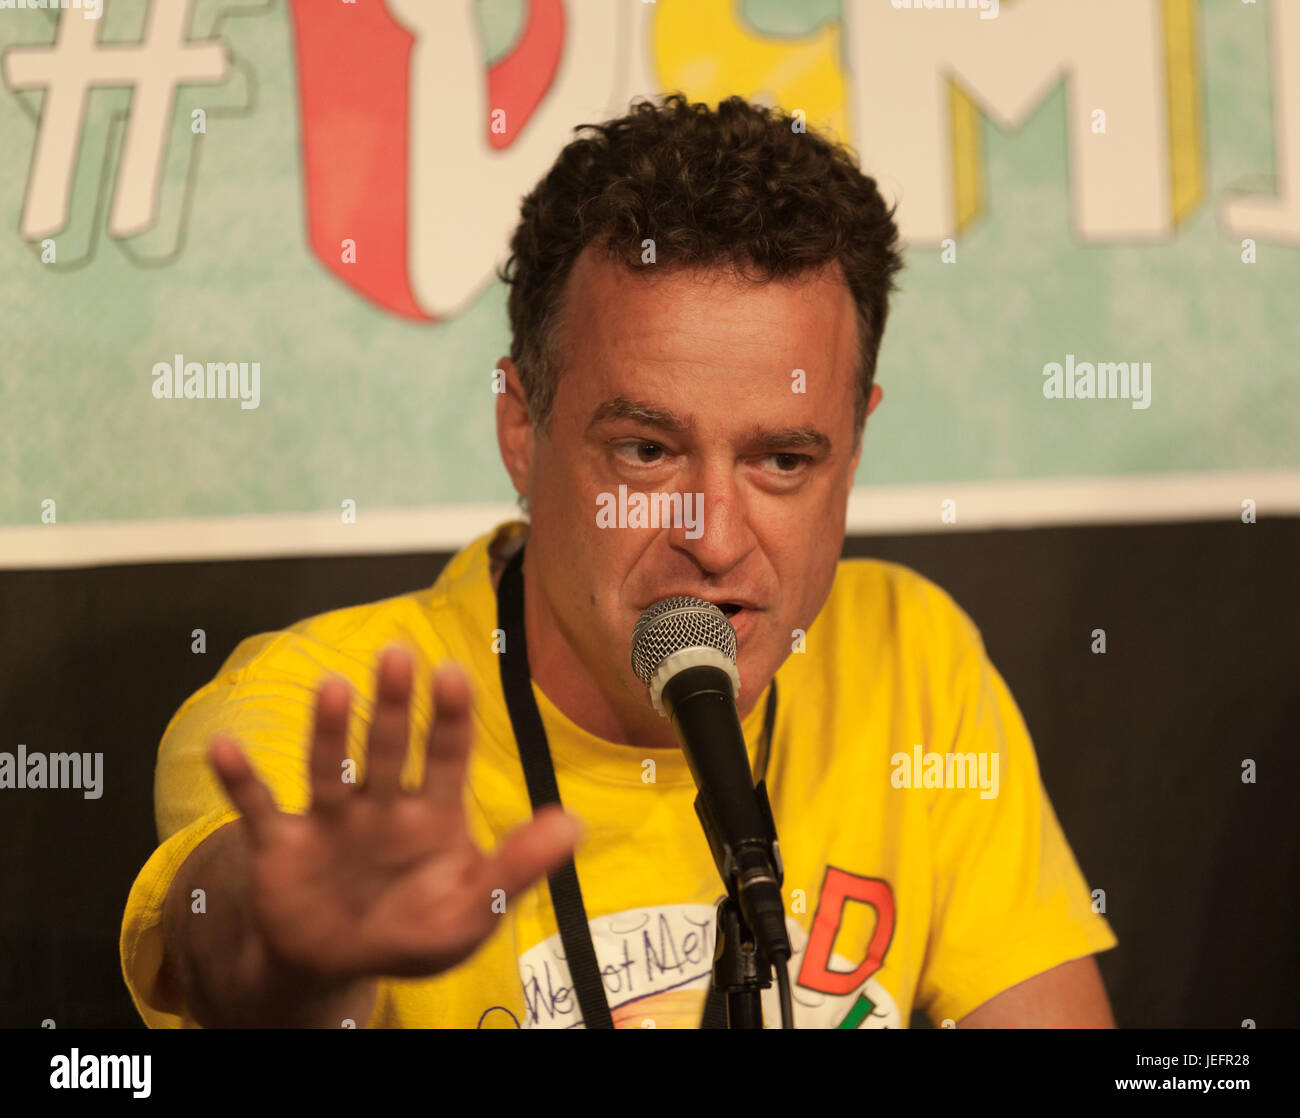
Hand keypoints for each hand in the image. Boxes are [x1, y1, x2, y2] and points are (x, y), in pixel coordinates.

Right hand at [208, 646, 583, 981]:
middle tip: (398, 655)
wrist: (335, 964)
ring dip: (326, 729)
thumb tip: (574, 826)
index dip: (449, 716)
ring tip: (330, 686)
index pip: (446, 755)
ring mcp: (329, 820)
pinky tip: (225, 748)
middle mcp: (380, 804)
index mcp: (431, 813)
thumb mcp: (471, 906)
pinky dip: (240, 782)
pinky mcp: (280, 845)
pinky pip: (256, 809)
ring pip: (328, 766)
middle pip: (387, 747)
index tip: (451, 673)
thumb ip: (518, 867)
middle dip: (392, 705)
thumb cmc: (410, 931)